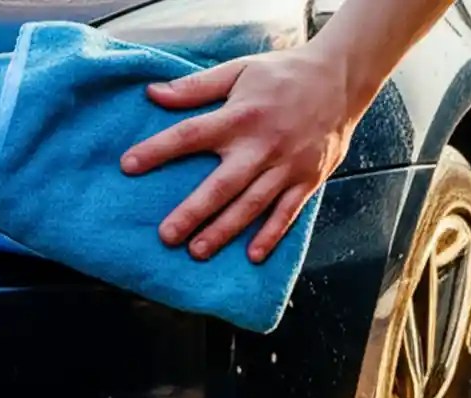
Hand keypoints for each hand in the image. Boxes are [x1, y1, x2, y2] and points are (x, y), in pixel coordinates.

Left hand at [120, 43, 367, 263]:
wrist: (341, 78)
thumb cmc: (285, 73)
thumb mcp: (238, 70)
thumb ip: (196, 87)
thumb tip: (154, 94)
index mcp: (239, 116)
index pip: (190, 134)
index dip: (158, 150)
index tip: (128, 165)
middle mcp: (262, 145)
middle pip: (222, 184)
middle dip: (193, 211)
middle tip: (167, 235)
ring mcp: (287, 166)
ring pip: (252, 204)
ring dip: (225, 230)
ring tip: (198, 251)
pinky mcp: (308, 179)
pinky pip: (287, 212)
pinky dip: (271, 234)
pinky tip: (252, 255)